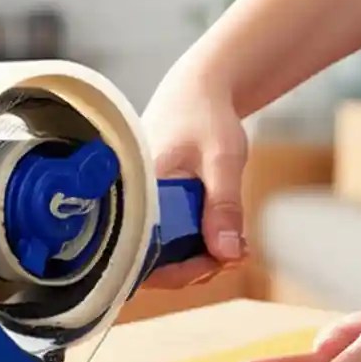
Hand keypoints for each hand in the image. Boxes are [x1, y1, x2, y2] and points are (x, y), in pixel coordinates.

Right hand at [141, 68, 249, 288]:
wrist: (200, 90)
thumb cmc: (205, 115)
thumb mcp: (222, 159)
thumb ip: (223, 207)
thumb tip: (226, 254)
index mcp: (131, 190)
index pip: (138, 254)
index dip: (175, 271)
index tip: (216, 263)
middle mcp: (126, 203)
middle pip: (145, 262)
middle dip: (191, 269)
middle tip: (233, 256)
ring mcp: (136, 208)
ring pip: (157, 254)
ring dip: (195, 260)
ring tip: (234, 247)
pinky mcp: (149, 209)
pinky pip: (164, 240)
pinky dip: (193, 246)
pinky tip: (222, 238)